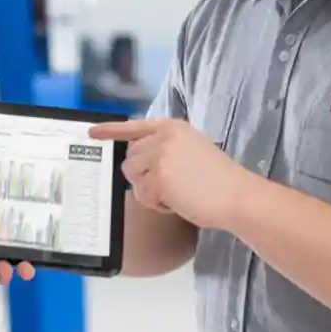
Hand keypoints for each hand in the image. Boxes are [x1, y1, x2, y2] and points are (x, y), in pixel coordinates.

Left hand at [89, 117, 254, 229]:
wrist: (238, 195)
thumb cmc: (219, 180)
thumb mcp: (191, 150)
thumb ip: (165, 148)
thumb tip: (137, 160)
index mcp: (173, 127)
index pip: (135, 126)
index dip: (112, 130)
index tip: (92, 132)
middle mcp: (164, 137)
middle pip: (130, 158)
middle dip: (143, 176)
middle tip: (172, 185)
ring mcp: (160, 156)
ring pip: (132, 177)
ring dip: (150, 190)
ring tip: (177, 191)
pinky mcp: (158, 177)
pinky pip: (142, 196)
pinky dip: (157, 205)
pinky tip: (178, 200)